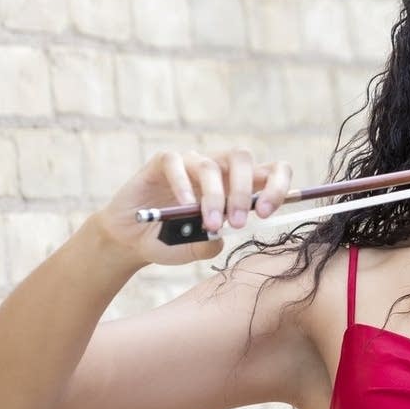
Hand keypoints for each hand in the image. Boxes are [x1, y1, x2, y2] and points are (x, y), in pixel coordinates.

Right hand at [92, 148, 293, 266]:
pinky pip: (177, 163)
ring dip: (215, 197)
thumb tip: (222, 236)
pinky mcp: (163, 161)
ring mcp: (191, 162)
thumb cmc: (171, 242)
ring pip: (212, 166)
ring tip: (209, 224)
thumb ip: (213, 244)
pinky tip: (185, 207)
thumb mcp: (197, 250)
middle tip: (237, 223)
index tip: (268, 213)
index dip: (278, 185)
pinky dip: (183, 185)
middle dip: (245, 191)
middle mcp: (218, 168)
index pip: (272, 170)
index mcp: (238, 186)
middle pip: (244, 158)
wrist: (131, 241)